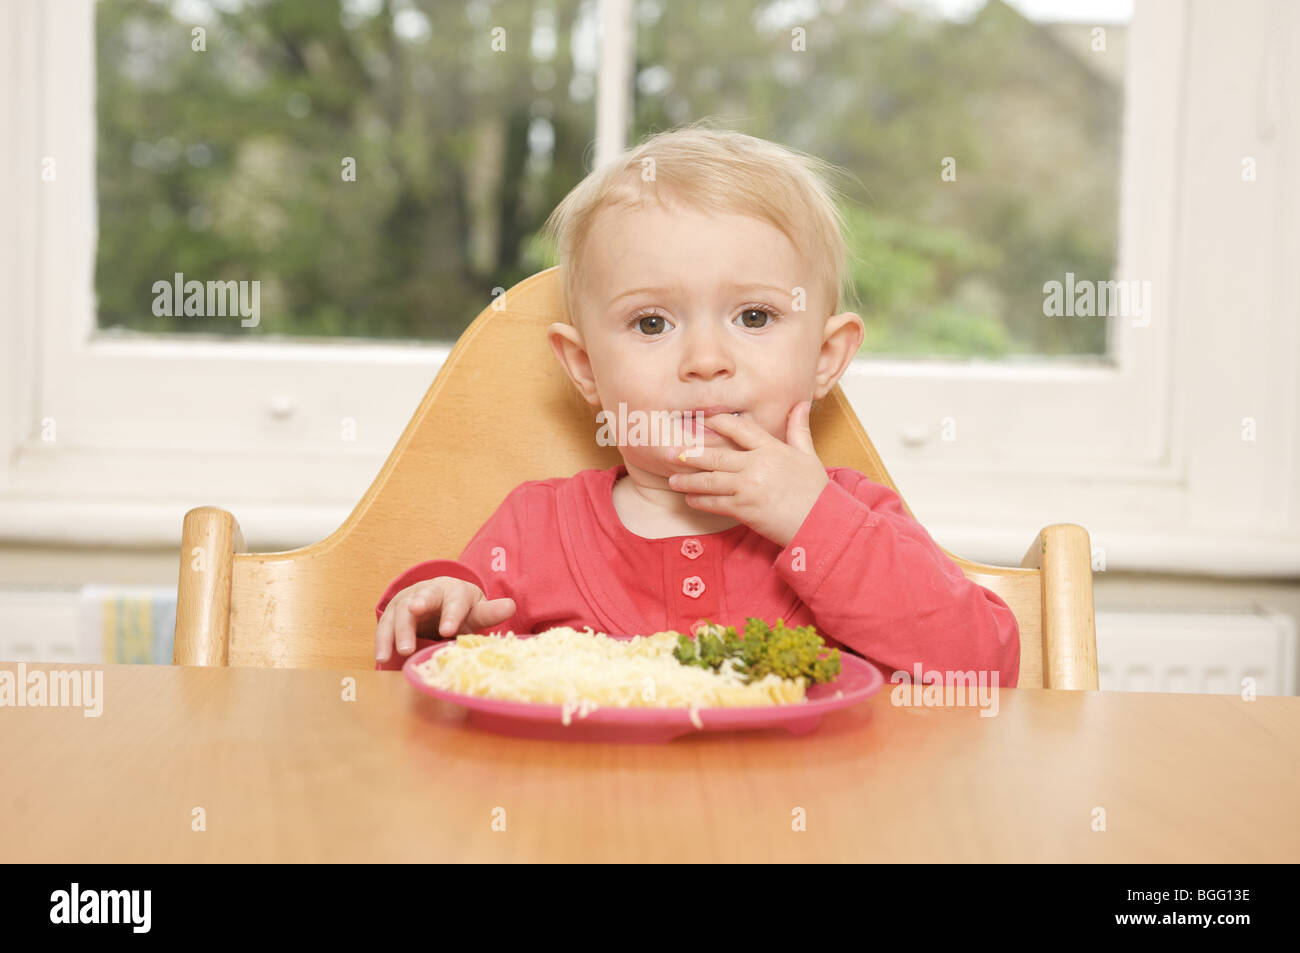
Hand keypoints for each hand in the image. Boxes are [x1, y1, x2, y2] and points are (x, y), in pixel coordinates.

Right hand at [375, 576, 515, 662]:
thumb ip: (490, 612)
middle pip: (421, 599)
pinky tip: (382, 658)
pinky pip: (385, 625)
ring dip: (396, 633)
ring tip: (397, 653)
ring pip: (400, 613)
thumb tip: (511, 606)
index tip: (448, 631)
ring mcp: (407, 599)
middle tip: (410, 641)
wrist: (440, 598)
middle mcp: (428, 591)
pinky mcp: (393, 611)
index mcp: (453, 590)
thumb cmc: (461, 609)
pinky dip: (382, 641)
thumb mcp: (476, 610)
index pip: (454, 601)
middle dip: (415, 615)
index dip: (451, 615)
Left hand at [665, 400, 828, 547]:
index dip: (718, 422)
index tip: (703, 421)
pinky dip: (700, 501)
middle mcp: (756, 465)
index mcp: (772, 449)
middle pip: (715, 456)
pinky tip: (690, 499)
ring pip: (709, 480)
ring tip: (673, 480)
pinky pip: (714, 503)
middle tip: (670, 453)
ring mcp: (748, 488)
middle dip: (689, 455)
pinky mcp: (744, 509)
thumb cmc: (815, 490)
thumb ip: (799, 429)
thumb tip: (802, 403)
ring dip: (688, 481)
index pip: (739, 429)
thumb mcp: (808, 455)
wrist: (820, 524)